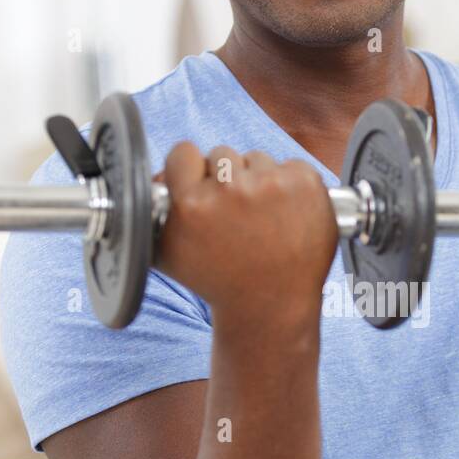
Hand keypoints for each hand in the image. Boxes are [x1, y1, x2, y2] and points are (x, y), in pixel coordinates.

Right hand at [153, 143, 337, 337]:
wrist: (271, 305)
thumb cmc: (221, 282)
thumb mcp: (171, 253)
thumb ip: (154, 212)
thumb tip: (153, 178)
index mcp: (192, 204)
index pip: (184, 153)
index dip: (191, 169)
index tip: (201, 186)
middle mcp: (230, 190)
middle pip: (222, 155)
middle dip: (227, 179)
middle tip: (235, 214)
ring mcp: (271, 185)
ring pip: (257, 160)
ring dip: (258, 182)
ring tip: (262, 220)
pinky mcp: (304, 184)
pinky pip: (291, 166)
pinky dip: (290, 187)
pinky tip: (285, 217)